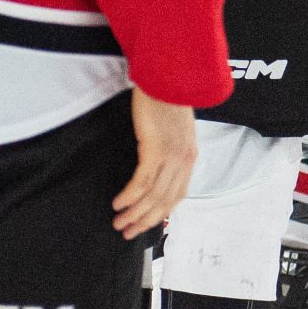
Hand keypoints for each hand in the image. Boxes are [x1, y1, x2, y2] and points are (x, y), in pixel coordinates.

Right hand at [112, 87, 196, 236]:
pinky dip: (130, 196)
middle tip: (126, 232)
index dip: (160, 214)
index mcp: (189, 157)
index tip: (144, 225)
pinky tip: (118, 203)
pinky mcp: (156, 149)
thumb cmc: (167, 98)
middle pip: (164, 202)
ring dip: (134, 213)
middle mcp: (184, 160)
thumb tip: (157, 164)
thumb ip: (170, 148)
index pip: (177, 196)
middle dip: (144, 221)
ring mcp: (171, 156)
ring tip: (118, 222)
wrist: (169, 76)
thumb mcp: (175, 128)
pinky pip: (142, 181)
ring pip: (152, 196)